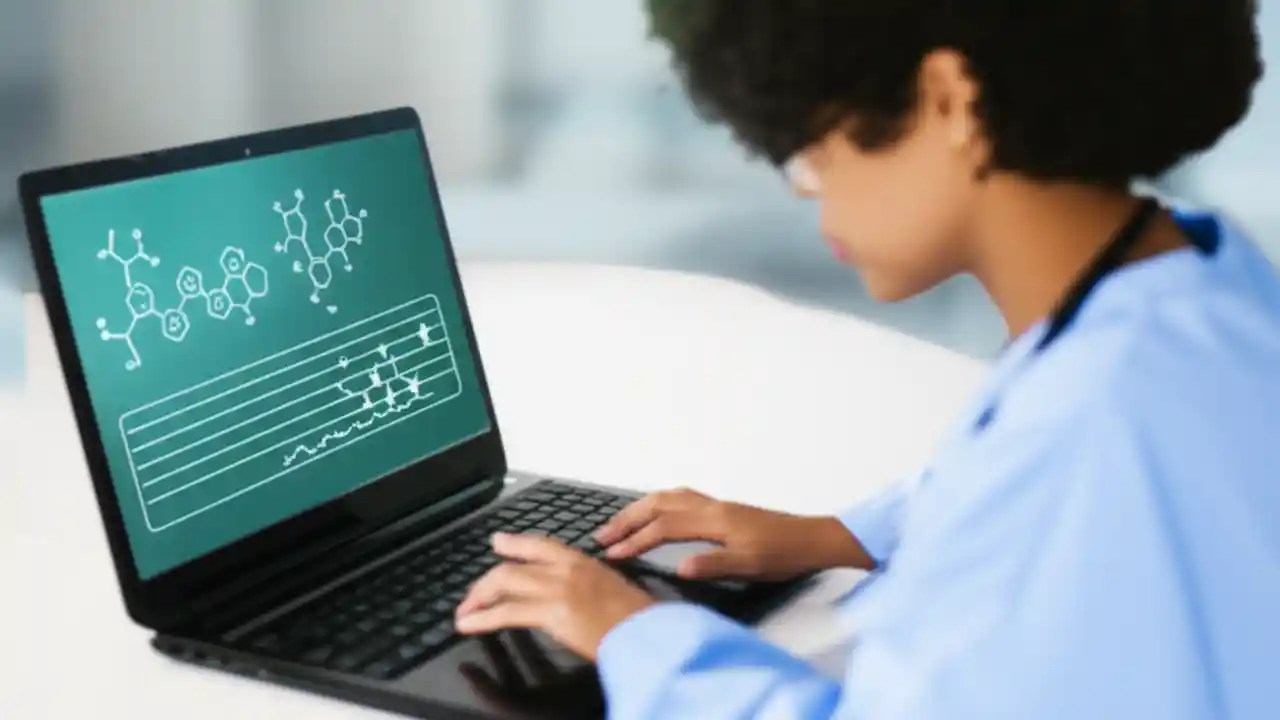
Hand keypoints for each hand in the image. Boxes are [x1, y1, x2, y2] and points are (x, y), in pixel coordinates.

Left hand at [455, 533, 656, 660]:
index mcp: (582, 561)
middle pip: (513, 566)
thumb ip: (587, 585)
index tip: (498, 543)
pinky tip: (469, 625)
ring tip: (464, 613)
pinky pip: (506, 612)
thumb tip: (572, 596)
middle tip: (473, 595)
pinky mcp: (549, 611)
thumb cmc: (638, 618)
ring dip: (479, 598)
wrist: (648, 633)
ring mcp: (555, 588)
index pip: (540, 544)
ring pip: (504, 583)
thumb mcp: (612, 589)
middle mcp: (565, 568)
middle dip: (487, 581)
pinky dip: (483, 619)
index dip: (515, 543)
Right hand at [595, 488, 874, 579]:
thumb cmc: (784, 555)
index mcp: (715, 520)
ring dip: (640, 508)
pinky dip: (660, 502)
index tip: (612, 555)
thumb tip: (679, 567)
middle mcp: (712, 507)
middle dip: (627, 518)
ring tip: (620, 523)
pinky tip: (658, 512)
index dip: (635, 540)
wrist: (813, 539)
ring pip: (669, 497)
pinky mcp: (723, 509)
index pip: (664, 528)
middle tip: (602, 535)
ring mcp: (717, 505)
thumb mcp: (750, 566)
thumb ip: (714, 564)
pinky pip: (681, 497)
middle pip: (659, 504)